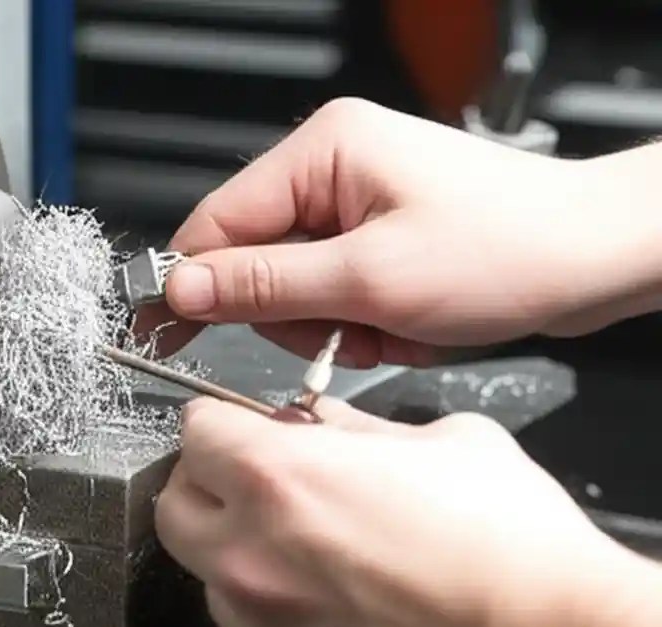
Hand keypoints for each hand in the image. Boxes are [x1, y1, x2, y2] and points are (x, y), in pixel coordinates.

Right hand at [137, 98, 661, 364]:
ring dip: (338, 327)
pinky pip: (336, 297)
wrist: (600, 259)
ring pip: (295, 290)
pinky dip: (366, 327)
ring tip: (393, 327)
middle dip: (297, 314)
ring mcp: (358, 205)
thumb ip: (264, 286)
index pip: (216, 223)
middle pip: (254, 263)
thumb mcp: (370, 280)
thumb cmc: (511, 247)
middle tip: (347, 330)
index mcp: (322, 152)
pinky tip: (409, 325)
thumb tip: (181, 290)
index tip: (165, 336)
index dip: (192, 285)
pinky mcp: (380, 239)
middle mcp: (333, 169)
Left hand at [155, 398, 656, 626]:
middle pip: (176, 505)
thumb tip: (321, 426)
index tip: (246, 430)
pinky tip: (336, 604)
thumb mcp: (442, 441)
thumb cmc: (512, 547)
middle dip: (211, 486)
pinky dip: (276, 611)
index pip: (197, 431)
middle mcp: (251, 554)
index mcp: (279, 478)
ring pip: (209, 574)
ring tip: (311, 552)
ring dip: (241, 552)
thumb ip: (357, 430)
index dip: (225, 424)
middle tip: (260, 484)